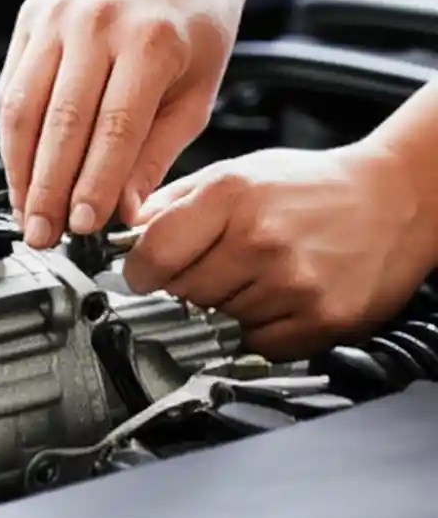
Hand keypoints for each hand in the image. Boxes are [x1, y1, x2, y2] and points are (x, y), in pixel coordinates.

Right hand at [0, 0, 259, 247]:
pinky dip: (12, 137)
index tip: (82, 227)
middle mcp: (96, 24)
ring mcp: (56, 17)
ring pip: (22, 109)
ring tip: (26, 213)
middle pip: (59, 125)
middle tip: (43, 235)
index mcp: (150, 41)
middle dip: (47, 191)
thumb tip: (125, 210)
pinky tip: (20, 170)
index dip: (91, 185)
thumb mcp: (197, 89)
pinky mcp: (31, 17)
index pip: (112, 131)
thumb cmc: (194, 16)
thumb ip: (156, 153)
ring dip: (20, 171)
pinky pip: (11, 87)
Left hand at [124, 145, 437, 359]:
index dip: (140, 270)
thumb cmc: (311, 186)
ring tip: (259, 274)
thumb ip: (172, 203)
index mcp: (231, 196)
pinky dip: (260, 328)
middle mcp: (260, 239)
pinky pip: (257, 344)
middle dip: (188, 284)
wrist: (396, 198)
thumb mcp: (235, 173)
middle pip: (182, 292)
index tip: (145, 273)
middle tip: (217, 266)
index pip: (152, 255)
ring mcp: (292, 282)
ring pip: (219, 320)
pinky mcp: (320, 318)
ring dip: (228, 305)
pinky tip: (279, 297)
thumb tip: (121, 235)